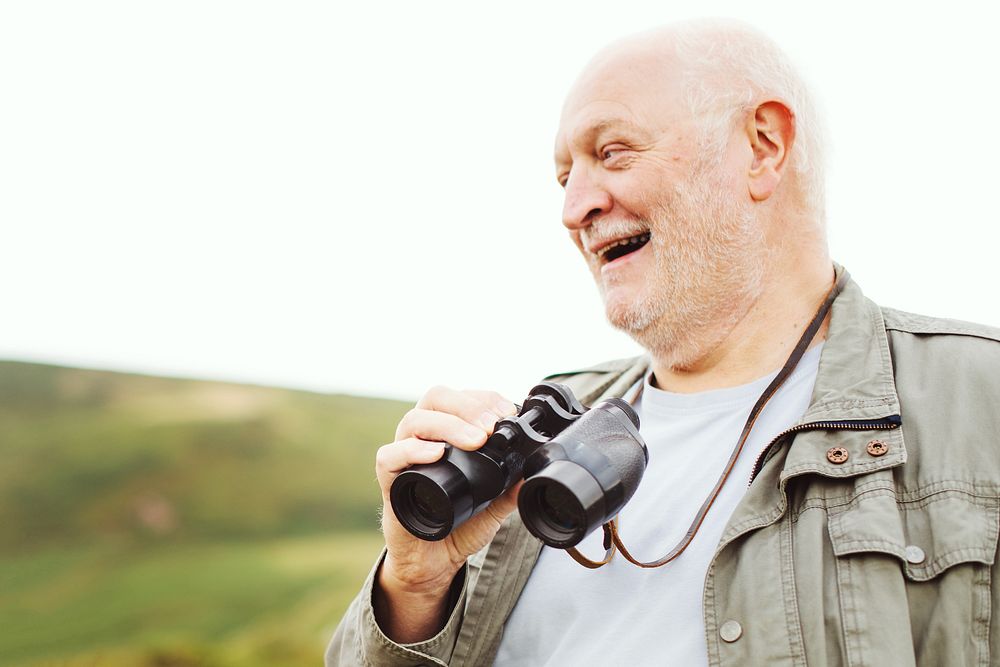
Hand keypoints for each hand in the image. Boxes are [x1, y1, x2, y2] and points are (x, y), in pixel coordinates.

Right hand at [373, 385, 517, 641]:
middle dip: (468, 405)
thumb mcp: (494, 504)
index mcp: (447, 433)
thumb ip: (511, 486)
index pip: (462, 397)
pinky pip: (389, 457)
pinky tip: (436, 453)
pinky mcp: (391, 482)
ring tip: (477, 440)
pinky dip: (412, 450)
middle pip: (436, 398)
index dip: (485, 398)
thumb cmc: (459, 523)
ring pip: (415, 420)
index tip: (508, 412)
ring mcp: (405, 457)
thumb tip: (535, 469)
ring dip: (449, 424)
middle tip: (492, 426)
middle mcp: (423, 437)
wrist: (434, 561)